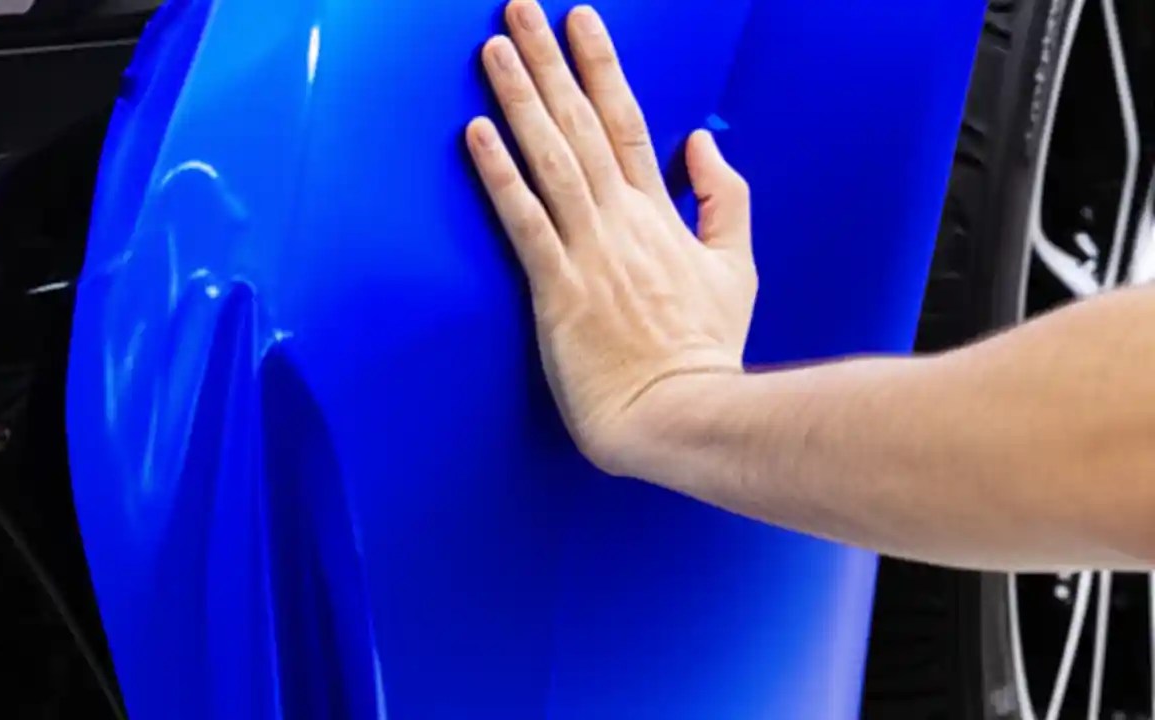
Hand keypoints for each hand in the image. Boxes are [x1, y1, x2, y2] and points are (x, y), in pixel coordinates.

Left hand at [466, 1, 756, 474]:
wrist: (681, 414)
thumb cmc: (704, 350)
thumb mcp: (737, 267)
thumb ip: (723, 199)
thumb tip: (702, 142)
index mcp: (660, 213)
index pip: (627, 121)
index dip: (601, 66)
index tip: (581, 21)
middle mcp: (622, 220)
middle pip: (581, 124)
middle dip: (549, 60)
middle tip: (520, 7)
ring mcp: (589, 252)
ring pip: (551, 160)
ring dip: (520, 100)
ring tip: (493, 49)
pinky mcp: (559, 290)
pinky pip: (525, 222)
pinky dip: (501, 176)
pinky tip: (476, 134)